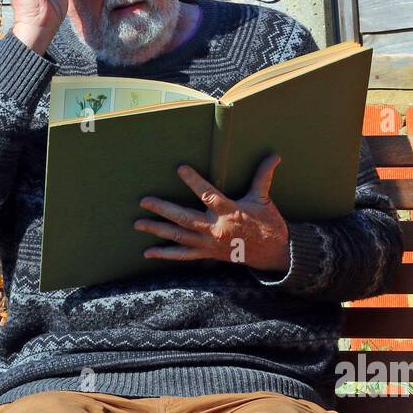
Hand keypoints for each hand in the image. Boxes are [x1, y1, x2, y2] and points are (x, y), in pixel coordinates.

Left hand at [134, 154, 290, 272]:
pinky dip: (166, 254)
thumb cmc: (267, 224)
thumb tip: (273, 157)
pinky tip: (148, 252)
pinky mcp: (208, 253)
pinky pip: (183, 255)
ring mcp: (209, 243)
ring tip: (138, 224)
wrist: (273, 253)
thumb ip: (263, 177)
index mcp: (229, 212)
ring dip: (158, 230)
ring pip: (179, 236)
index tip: (180, 169)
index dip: (194, 182)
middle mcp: (215, 229)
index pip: (208, 195)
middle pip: (184, 218)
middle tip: (145, 201)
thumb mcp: (264, 199)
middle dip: (163, 209)